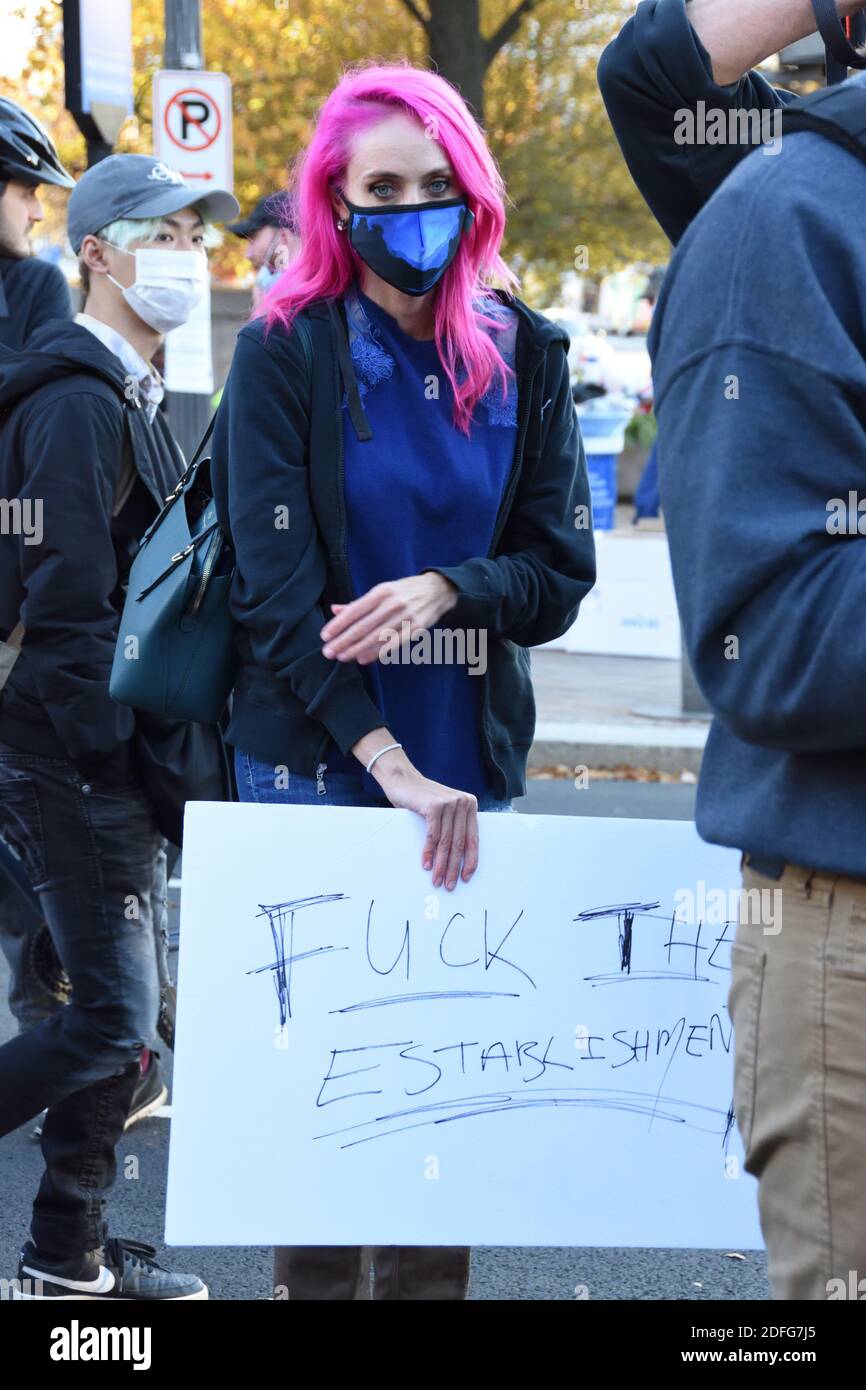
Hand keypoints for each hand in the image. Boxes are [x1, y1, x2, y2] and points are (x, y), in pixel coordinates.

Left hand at [320, 573, 457, 665]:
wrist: (438, 590)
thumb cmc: (404, 591)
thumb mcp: (382, 590)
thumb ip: (358, 603)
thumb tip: (335, 610)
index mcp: (381, 591)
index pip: (355, 610)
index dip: (338, 625)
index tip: (325, 636)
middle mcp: (393, 604)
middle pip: (363, 627)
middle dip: (343, 641)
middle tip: (328, 652)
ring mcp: (406, 617)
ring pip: (376, 638)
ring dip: (356, 649)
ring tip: (341, 657)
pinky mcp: (416, 629)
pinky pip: (393, 644)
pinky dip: (377, 653)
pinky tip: (363, 659)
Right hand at [375, 762, 479, 889]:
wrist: (403, 780)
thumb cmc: (422, 799)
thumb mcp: (444, 811)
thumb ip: (453, 826)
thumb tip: (457, 859)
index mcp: (469, 805)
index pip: (473, 839)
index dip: (470, 861)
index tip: (465, 877)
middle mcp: (463, 803)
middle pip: (459, 843)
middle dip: (454, 867)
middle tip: (449, 884)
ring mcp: (450, 803)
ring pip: (447, 842)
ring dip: (441, 864)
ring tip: (437, 879)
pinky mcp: (435, 807)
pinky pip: (433, 836)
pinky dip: (429, 853)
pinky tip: (426, 865)